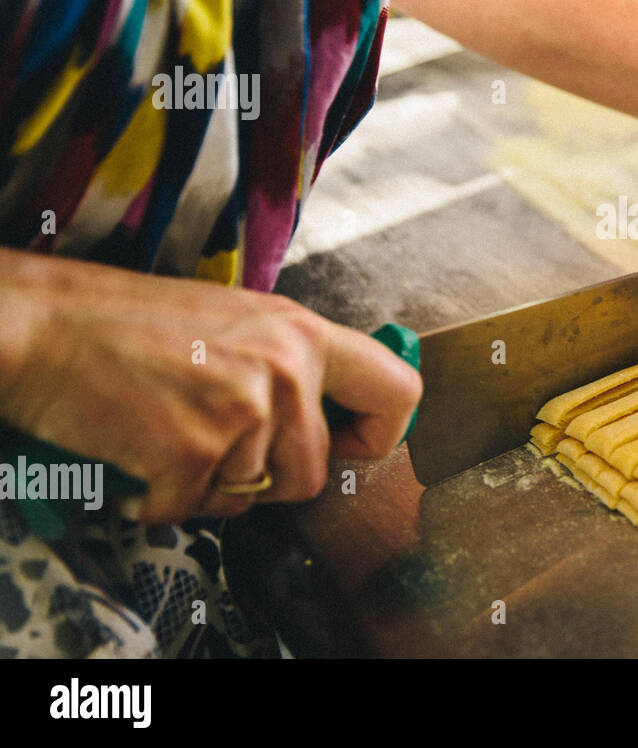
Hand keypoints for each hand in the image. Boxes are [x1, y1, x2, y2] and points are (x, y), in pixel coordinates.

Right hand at [0, 249, 422, 521]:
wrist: (46, 326)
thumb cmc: (129, 323)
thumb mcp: (235, 319)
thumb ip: (287, 362)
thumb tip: (323, 414)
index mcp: (302, 332)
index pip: (397, 390)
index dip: (379, 433)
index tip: (350, 445)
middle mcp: (286, 368)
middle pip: (315, 472)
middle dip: (266, 478)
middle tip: (213, 444)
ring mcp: (245, 410)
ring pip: (256, 497)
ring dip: (210, 487)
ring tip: (168, 437)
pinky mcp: (197, 450)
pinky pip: (195, 510)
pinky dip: (160, 499)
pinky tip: (136, 455)